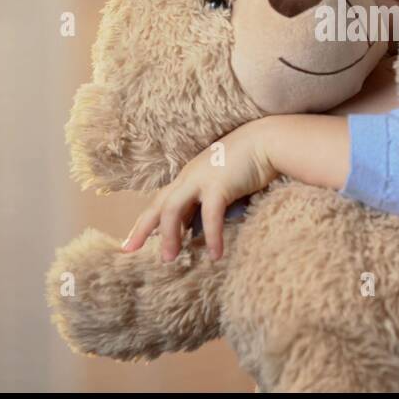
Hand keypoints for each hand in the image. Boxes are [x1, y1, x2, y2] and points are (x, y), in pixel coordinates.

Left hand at [120, 117, 277, 261]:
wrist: (268, 140)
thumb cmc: (250, 160)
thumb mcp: (223, 180)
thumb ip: (210, 198)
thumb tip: (201, 226)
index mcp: (189, 175)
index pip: (161, 200)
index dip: (145, 221)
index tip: (131, 241)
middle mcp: (190, 176)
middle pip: (158, 205)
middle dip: (142, 229)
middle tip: (130, 251)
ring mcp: (202, 179)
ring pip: (173, 210)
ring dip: (170, 236)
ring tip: (169, 259)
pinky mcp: (219, 185)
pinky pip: (210, 216)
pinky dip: (212, 237)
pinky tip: (216, 255)